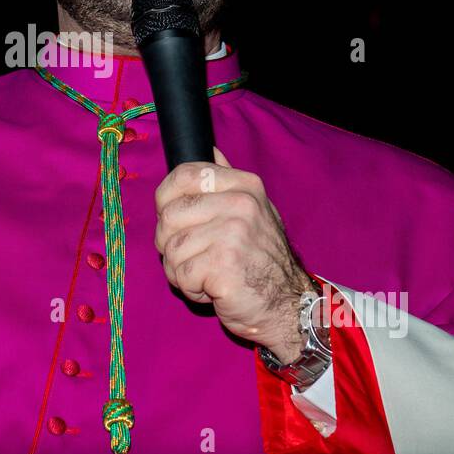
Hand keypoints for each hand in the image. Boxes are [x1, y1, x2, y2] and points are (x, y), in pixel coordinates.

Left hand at [153, 147, 315, 361]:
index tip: (175, 219)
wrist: (288, 304)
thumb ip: (226, 181)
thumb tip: (208, 149)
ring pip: (171, 248)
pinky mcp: (224, 265)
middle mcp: (241, 204)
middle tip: (196, 257)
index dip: (165, 199)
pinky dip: (191, 288)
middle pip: (168, 215)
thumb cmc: (260, 260)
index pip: (183, 174)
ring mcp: (233, 234)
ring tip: (208, 274)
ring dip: (181, 270)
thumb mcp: (252, 210)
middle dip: (171, 243)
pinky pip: (181, 274)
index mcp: (244, 185)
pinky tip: (214, 288)